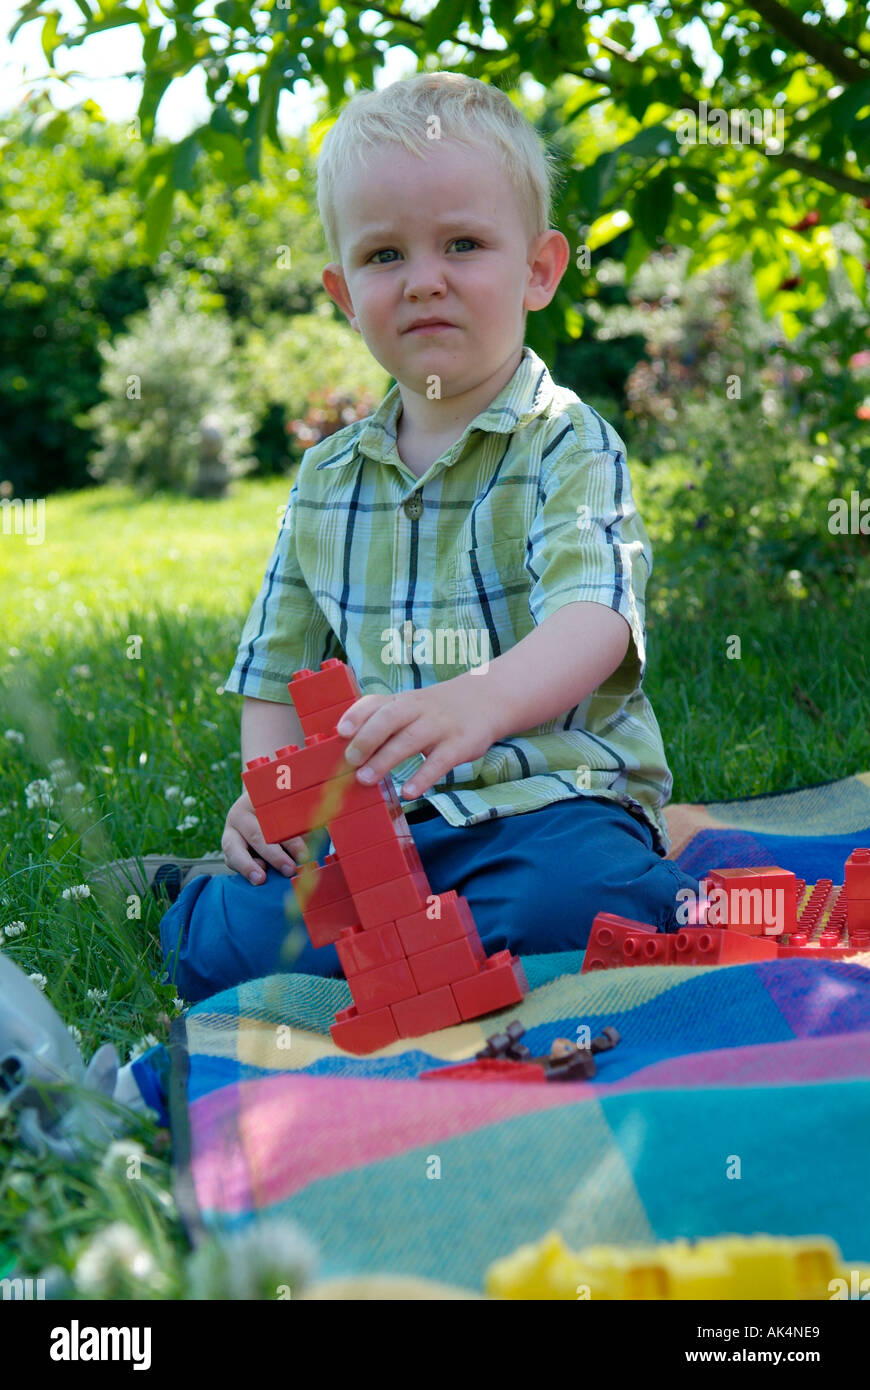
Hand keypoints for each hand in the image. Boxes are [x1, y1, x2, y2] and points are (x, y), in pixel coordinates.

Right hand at [221, 790, 310, 885]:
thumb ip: (300, 826)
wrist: (259, 811)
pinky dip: (244, 870)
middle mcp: (239, 815)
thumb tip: (310, 848)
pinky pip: (231, 861)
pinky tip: (258, 877)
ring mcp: (230, 833)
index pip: (275, 819)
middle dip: (274, 855)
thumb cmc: (283, 812)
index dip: (290, 839)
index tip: (304, 855)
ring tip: (261, 879)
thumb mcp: (293, 813)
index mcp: (257, 800)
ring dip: (248, 866)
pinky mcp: (228, 851)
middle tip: (289, 869)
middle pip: (255, 834)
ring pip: (233, 849)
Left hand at [335, 675, 497, 799]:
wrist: (486, 700)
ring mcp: (439, 726)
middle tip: (349, 761)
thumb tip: (349, 754)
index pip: (375, 702)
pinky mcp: (459, 745)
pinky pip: (439, 762)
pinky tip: (409, 792)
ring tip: (366, 779)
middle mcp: (418, 710)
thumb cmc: (435, 712)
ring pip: (409, 740)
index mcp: (402, 702)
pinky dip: (423, 777)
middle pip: (389, 718)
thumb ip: (384, 726)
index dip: (356, 716)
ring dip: (385, 760)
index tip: (340, 732)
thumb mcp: (410, 708)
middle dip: (366, 739)